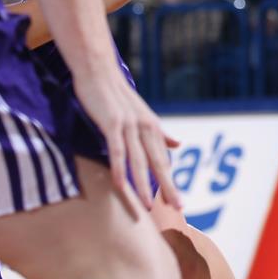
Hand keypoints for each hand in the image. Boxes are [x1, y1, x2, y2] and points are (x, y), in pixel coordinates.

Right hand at [72, 68, 179, 213]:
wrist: (99, 70)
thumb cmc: (117, 94)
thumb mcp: (142, 114)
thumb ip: (159, 133)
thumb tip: (178, 145)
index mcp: (153, 127)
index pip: (163, 160)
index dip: (169, 181)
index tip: (176, 202)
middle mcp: (146, 127)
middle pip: (158, 163)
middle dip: (168, 187)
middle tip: (177, 208)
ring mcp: (130, 125)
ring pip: (139, 161)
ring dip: (143, 185)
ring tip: (147, 206)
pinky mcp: (113, 123)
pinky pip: (117, 151)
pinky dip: (119, 169)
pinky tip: (121, 186)